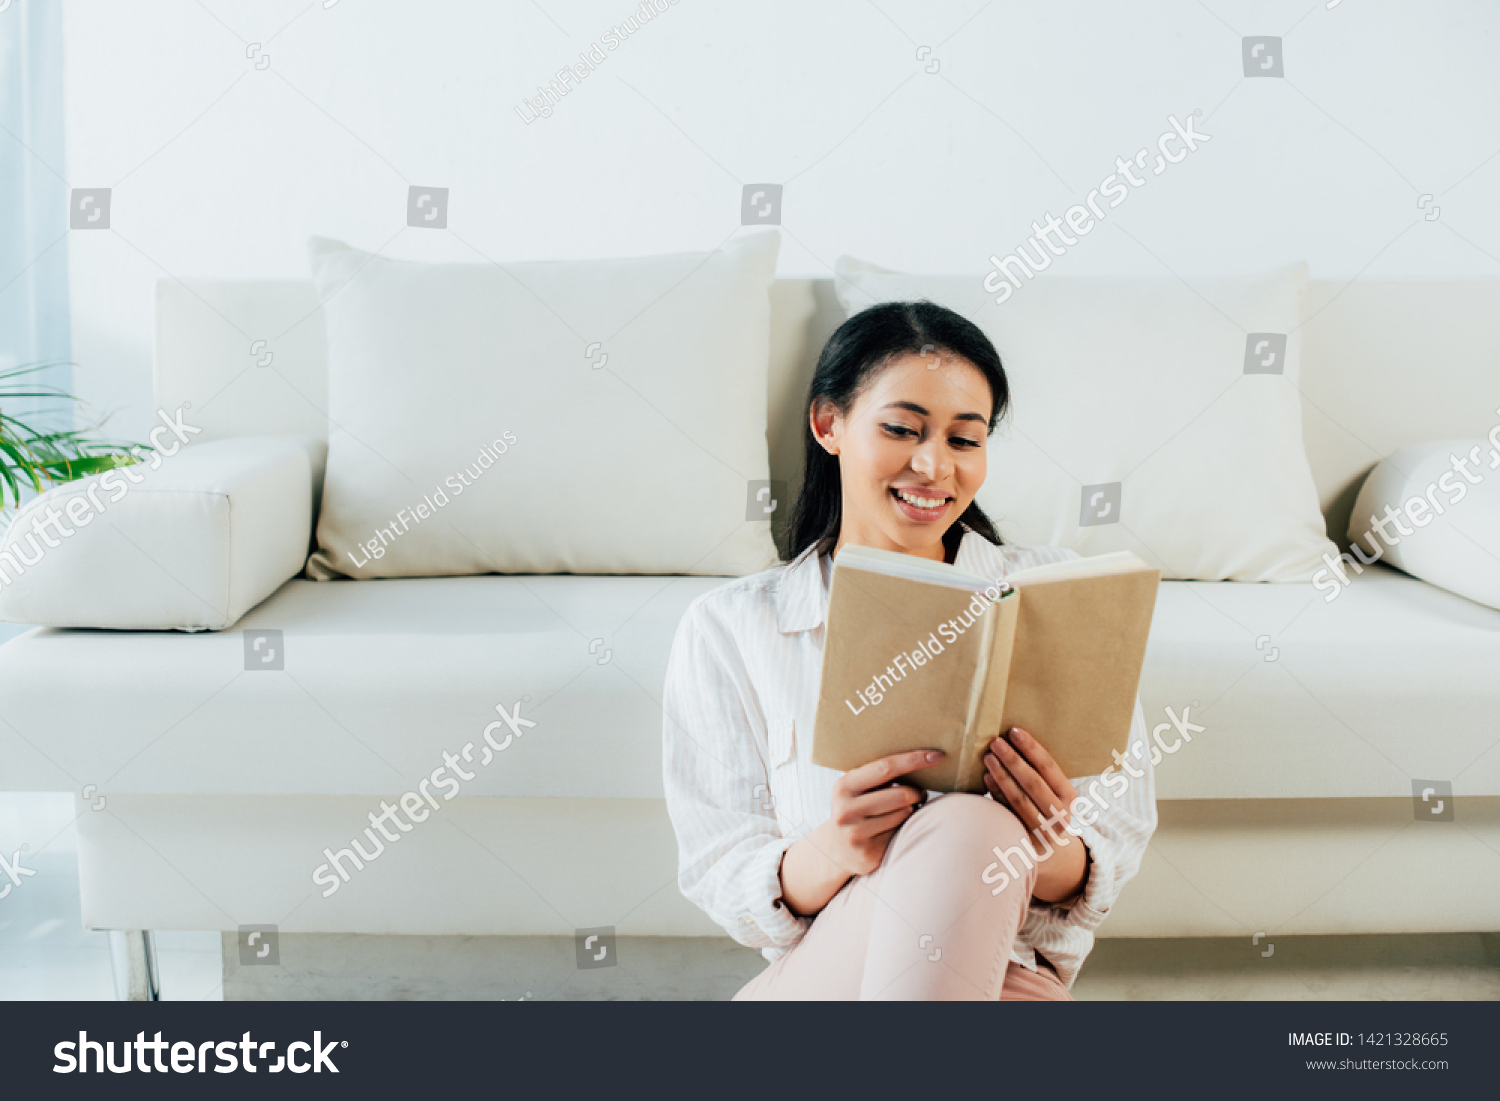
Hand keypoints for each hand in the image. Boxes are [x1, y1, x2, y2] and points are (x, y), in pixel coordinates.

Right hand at [827, 749, 941, 875]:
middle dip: (916, 792)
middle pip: (901, 794)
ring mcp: (855, 832)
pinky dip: (905, 826)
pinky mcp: (868, 851)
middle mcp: (846, 809)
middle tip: (919, 794)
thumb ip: (879, 774)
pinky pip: (901, 832)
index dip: (914, 760)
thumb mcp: (858, 789)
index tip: (937, 756)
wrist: (838, 850)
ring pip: (904, 813)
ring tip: (907, 809)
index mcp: (844, 785)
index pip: (885, 767)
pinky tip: (898, 827)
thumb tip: (922, 757)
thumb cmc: (858, 809)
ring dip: (912, 809)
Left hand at [982, 727, 1087, 902]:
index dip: (1032, 748)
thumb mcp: (1053, 794)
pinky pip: (1007, 814)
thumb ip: (1038, 775)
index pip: (1050, 768)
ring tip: (987, 758)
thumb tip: (1012, 740)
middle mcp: (1060, 815)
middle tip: (995, 741)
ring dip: (1001, 776)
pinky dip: (996, 795)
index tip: (1014, 731)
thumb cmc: (1045, 811)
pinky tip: (986, 779)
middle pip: (1033, 782)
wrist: (1051, 854)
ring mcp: (1043, 831)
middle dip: (1013, 760)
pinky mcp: (1025, 840)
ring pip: (1019, 799)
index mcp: (1069, 797)